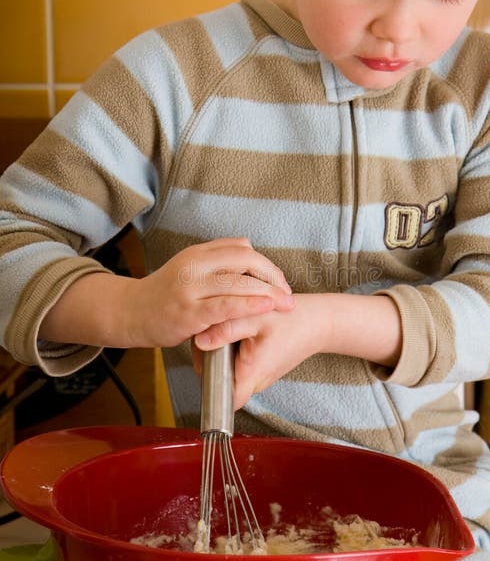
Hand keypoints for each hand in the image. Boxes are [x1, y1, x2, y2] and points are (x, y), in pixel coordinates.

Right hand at [38, 237, 294, 349]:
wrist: (129, 313)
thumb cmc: (164, 294)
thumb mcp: (189, 268)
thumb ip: (216, 258)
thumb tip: (249, 247)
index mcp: (198, 253)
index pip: (242, 249)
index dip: (267, 264)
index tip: (280, 282)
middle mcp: (195, 265)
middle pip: (246, 260)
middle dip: (273, 277)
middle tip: (289, 295)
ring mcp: (191, 288)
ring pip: (239, 282)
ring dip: (268, 292)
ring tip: (287, 303)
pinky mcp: (190, 312)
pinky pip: (226, 305)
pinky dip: (250, 305)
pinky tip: (266, 308)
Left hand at [193, 294, 326, 408]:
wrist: (319, 322)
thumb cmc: (291, 319)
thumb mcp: (256, 318)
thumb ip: (226, 330)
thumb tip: (199, 341)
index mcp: (252, 373)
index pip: (224, 400)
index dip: (209, 386)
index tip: (204, 362)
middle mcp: (256, 382)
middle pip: (221, 385)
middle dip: (210, 363)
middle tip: (212, 335)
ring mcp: (259, 377)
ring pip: (228, 375)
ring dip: (221, 356)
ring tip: (227, 330)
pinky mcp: (261, 369)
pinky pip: (239, 367)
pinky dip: (233, 352)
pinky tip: (239, 332)